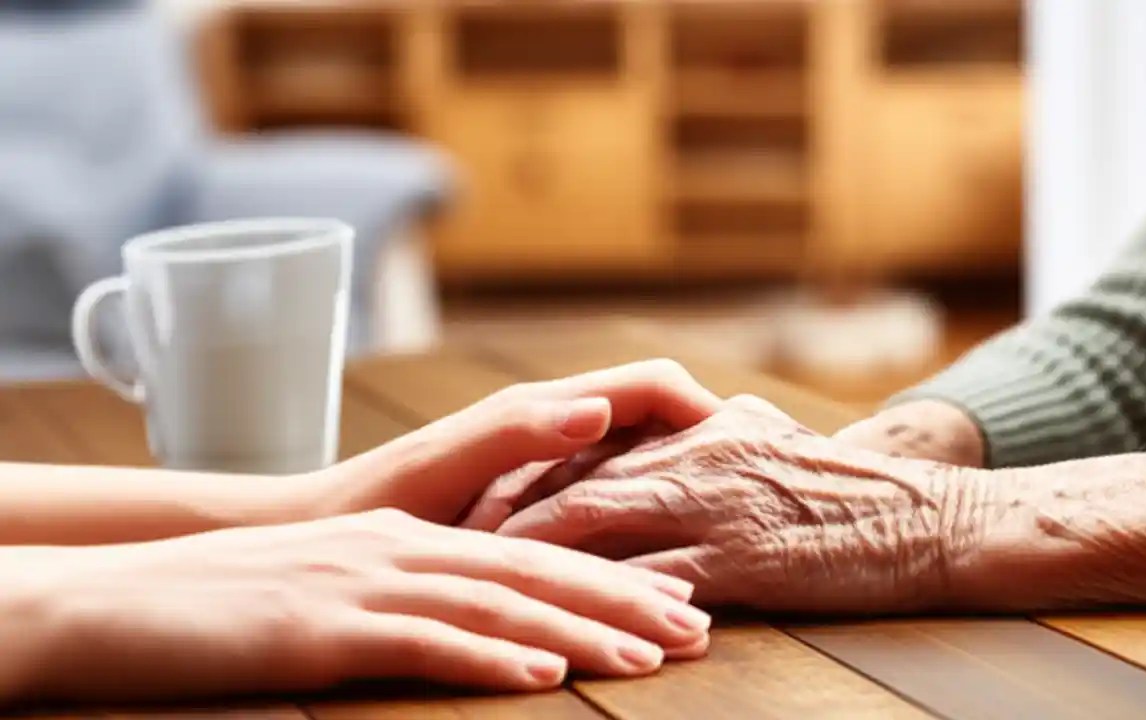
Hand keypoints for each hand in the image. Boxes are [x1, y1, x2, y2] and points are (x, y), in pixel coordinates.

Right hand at [2, 509, 709, 703]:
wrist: (130, 593)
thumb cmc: (234, 600)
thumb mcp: (337, 583)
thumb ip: (411, 596)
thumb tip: (486, 633)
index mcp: (408, 536)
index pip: (530, 556)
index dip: (608, 581)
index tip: (674, 607)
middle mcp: (399, 549)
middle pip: (534, 571)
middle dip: (621, 599)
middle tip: (696, 628)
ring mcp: (364, 584)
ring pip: (497, 603)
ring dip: (578, 631)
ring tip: (648, 656)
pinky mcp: (325, 629)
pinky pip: (423, 642)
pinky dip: (489, 658)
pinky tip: (541, 676)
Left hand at [306, 359, 721, 525]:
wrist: (323, 532)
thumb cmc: (378, 493)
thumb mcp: (448, 459)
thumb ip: (522, 431)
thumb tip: (600, 407)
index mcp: (546, 413)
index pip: (650, 385)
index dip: (700, 404)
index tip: (741, 436)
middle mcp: (555, 437)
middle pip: (654, 428)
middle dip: (706, 447)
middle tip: (759, 485)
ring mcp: (548, 477)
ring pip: (633, 477)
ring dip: (677, 494)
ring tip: (725, 536)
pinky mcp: (535, 518)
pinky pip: (605, 518)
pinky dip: (639, 536)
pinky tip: (656, 577)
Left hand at [496, 396, 985, 612]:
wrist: (926, 517)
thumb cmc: (850, 490)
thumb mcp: (771, 445)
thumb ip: (709, 445)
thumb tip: (666, 449)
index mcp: (697, 429)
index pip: (587, 444)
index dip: (523, 473)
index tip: (471, 503)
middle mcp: (693, 455)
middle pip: (572, 477)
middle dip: (504, 511)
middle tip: (449, 545)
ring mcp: (714, 503)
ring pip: (594, 518)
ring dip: (531, 549)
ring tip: (478, 578)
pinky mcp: (741, 556)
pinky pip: (654, 578)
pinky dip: (600, 597)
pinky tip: (562, 620)